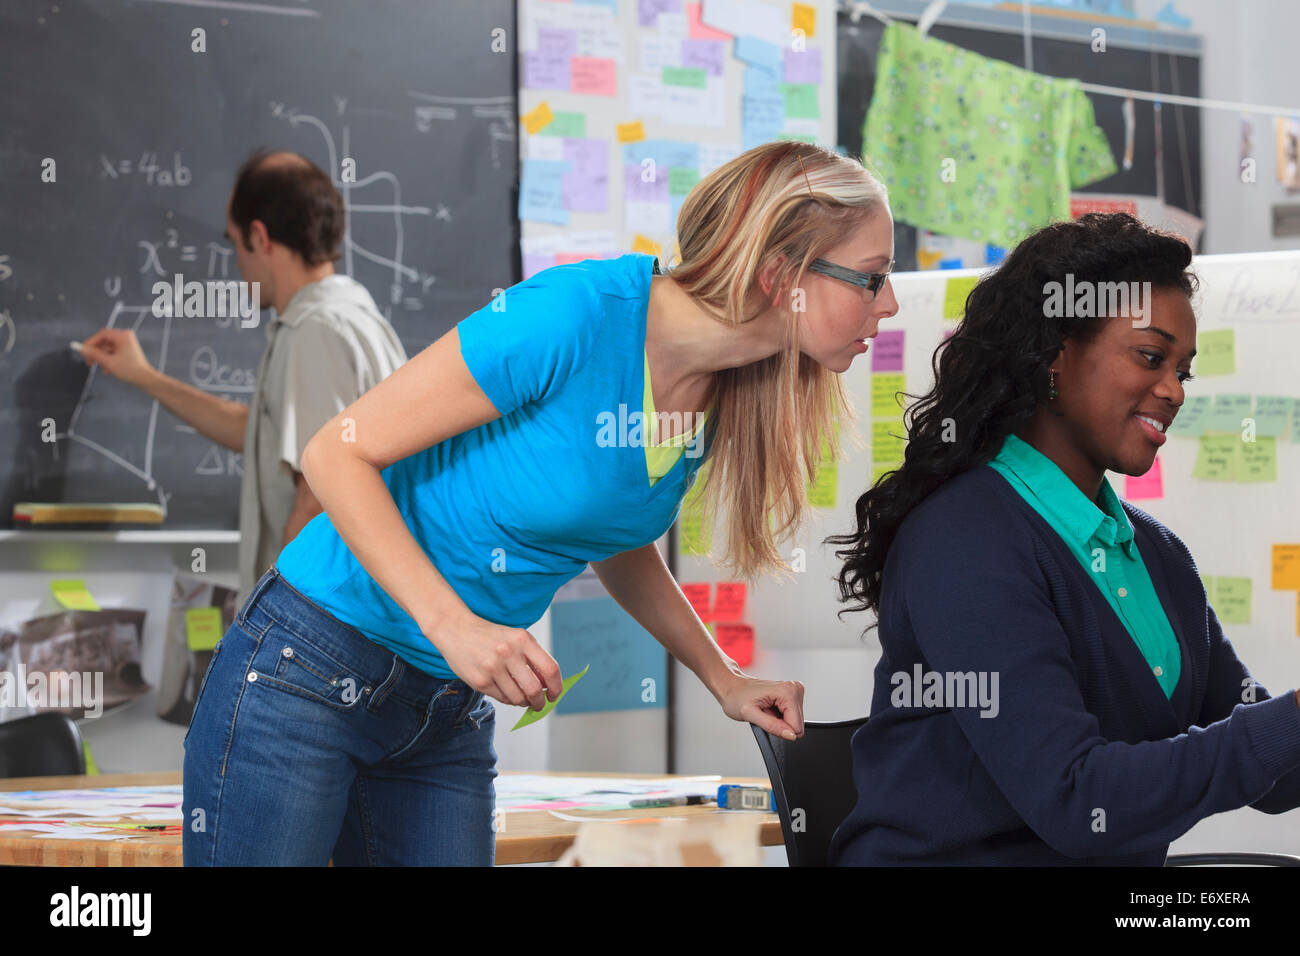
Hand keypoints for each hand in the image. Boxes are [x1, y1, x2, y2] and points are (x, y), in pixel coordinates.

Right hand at [81, 328, 155, 387]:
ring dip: (102, 359)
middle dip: (96, 353)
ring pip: (106, 349)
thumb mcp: (108, 362)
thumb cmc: (131, 370)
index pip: (102, 334)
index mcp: (123, 336)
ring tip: (103, 369)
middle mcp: (125, 337)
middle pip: (103, 342)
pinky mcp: (126, 351)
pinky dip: (108, 360)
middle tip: (88, 362)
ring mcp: (126, 344)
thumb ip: (94, 354)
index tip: (83, 350)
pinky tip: (108, 370)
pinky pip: (112, 353)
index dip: (91, 342)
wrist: (145, 379)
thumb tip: (82, 349)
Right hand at [428, 612, 562, 711]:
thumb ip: (533, 658)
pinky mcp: (480, 681)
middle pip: (535, 689)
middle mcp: (508, 652)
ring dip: (523, 702)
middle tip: (539, 704)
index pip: (550, 669)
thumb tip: (548, 686)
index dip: (557, 686)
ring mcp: (492, 668)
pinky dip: (507, 699)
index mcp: (523, 639)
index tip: (555, 695)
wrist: (456, 629)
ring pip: (518, 698)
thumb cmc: (491, 636)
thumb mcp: (515, 638)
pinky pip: (502, 698)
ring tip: (521, 698)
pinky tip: (505, 691)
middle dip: (540, 701)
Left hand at [717, 674, 804, 740]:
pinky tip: (768, 707)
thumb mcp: (750, 715)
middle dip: (779, 723)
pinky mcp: (791, 694)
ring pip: (795, 721)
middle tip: (764, 714)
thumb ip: (772, 726)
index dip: (780, 729)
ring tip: (765, 710)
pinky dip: (778, 715)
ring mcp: (794, 690)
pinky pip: (791, 716)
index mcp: (787, 691)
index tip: (766, 718)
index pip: (797, 726)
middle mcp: (794, 688)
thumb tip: (791, 735)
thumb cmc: (736, 697)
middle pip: (797, 724)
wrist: (732, 687)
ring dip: (778, 720)